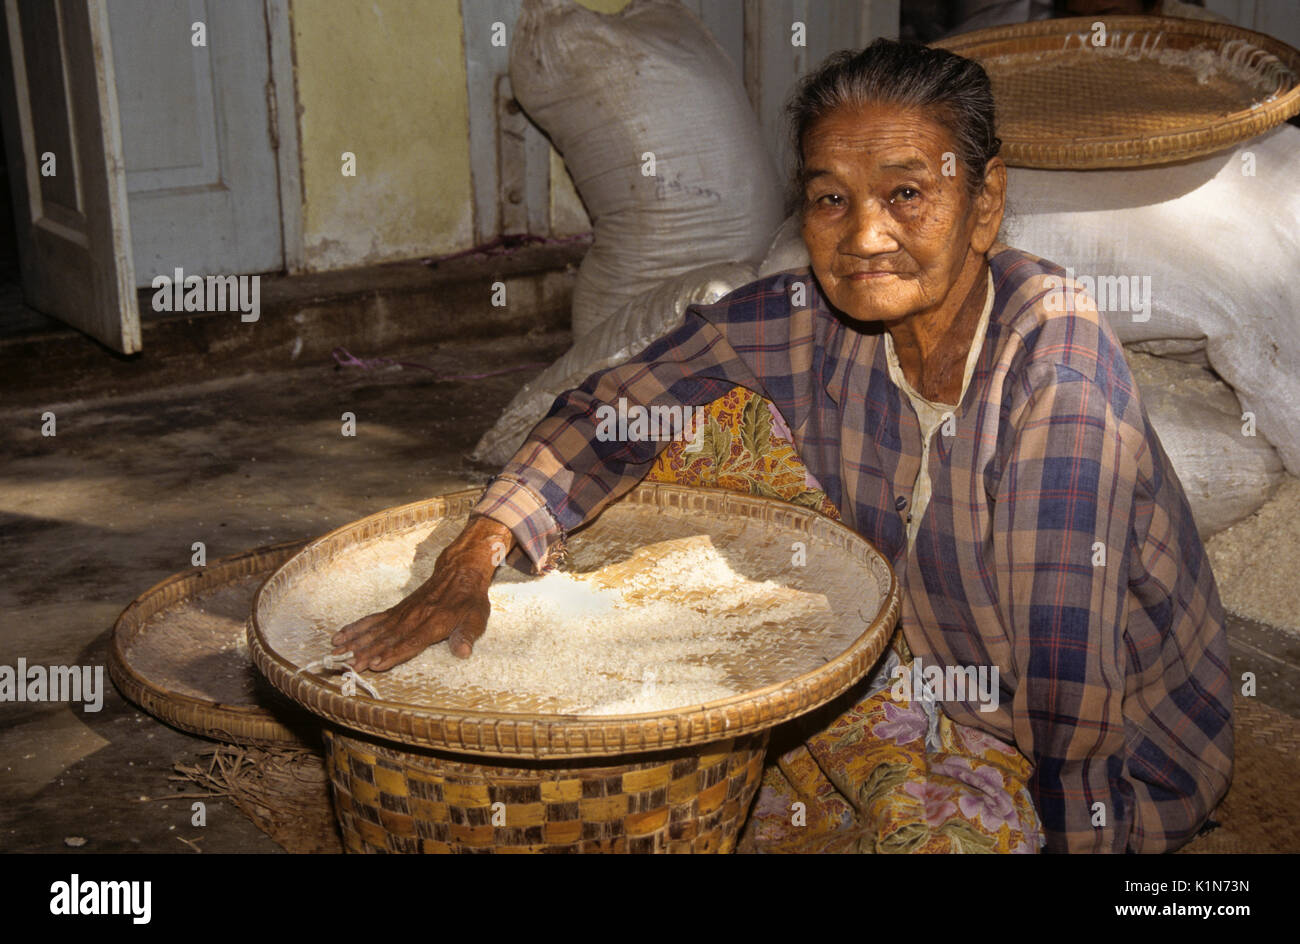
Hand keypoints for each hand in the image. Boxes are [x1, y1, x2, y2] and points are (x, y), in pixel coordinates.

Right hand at [330, 515, 512, 670]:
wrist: (459, 570)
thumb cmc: (469, 599)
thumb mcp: (477, 617)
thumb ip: (467, 635)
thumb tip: (462, 652)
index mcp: (433, 622)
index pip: (410, 642)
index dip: (393, 654)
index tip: (375, 665)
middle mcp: (414, 618)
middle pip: (386, 639)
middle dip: (365, 654)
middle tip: (346, 666)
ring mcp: (402, 613)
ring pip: (375, 630)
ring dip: (355, 642)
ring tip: (336, 653)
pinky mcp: (397, 610)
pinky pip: (373, 620)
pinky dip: (356, 628)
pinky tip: (341, 635)